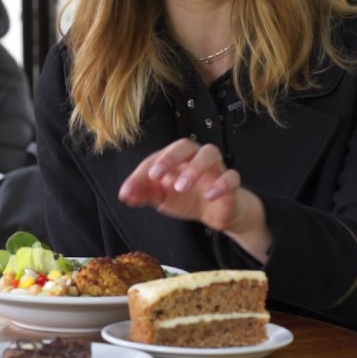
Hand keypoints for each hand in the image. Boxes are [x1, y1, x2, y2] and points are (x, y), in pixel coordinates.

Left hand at [118, 138, 271, 260]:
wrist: (216, 213)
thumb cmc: (187, 198)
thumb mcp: (162, 197)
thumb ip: (144, 194)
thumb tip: (124, 195)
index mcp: (176, 158)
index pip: (157, 158)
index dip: (141, 173)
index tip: (128, 190)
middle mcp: (196, 156)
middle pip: (185, 145)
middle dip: (169, 158)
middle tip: (156, 175)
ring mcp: (216, 167)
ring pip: (209, 153)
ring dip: (194, 168)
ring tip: (180, 187)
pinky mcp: (232, 183)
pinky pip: (232, 176)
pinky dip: (221, 184)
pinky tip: (209, 196)